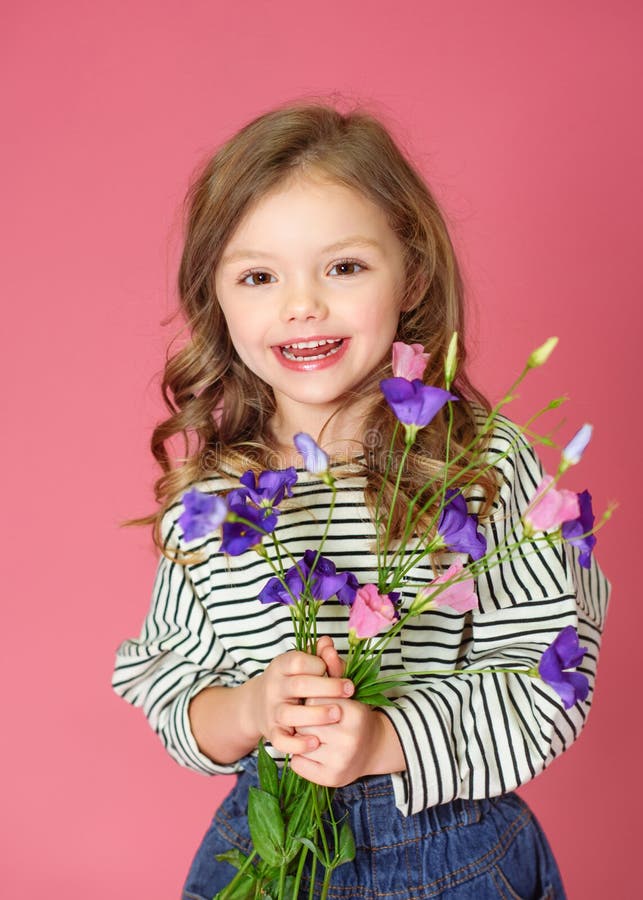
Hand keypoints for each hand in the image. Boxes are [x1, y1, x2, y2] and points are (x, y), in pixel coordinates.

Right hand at [248, 649, 353, 756]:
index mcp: (281, 666)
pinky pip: (281, 741)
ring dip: (315, 714)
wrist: (258, 705)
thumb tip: (328, 642)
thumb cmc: (291, 682)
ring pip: (289, 714)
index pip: (298, 661)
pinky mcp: (272, 733)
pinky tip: (316, 742)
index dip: (319, 664)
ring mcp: (271, 711)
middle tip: (349, 690)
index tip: (335, 669)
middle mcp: (273, 687)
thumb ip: (317, 655)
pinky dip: (297, 744)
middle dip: (327, 688)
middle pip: (298, 685)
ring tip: (337, 714)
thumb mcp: (300, 665)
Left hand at [289, 635, 405, 784]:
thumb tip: (324, 642)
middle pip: (306, 720)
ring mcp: (340, 762)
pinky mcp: (331, 779)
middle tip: (310, 718)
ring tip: (310, 731)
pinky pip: (298, 763)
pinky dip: (298, 755)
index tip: (316, 700)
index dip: (312, 699)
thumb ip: (334, 666)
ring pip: (301, 741)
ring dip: (300, 735)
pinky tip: (309, 748)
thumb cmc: (355, 714)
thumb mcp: (347, 690)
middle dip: (305, 717)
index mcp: (354, 715)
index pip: (315, 700)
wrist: (373, 749)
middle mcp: (349, 740)